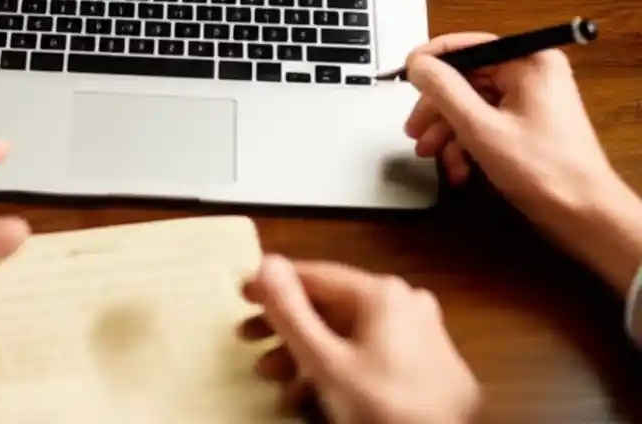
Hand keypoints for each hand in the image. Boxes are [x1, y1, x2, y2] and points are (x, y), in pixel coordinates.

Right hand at [243, 256, 479, 423]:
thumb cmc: (381, 409)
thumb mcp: (325, 363)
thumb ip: (290, 312)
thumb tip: (266, 263)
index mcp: (382, 294)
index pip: (313, 275)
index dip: (272, 286)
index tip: (239, 297)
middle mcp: (407, 303)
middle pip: (330, 307)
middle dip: (286, 329)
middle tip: (247, 342)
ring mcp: (423, 335)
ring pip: (350, 334)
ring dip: (306, 354)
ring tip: (273, 380)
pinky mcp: (430, 367)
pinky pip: (373, 355)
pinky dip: (339, 369)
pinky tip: (310, 396)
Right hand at [403, 33, 641, 294]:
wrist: (584, 214)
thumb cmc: (541, 169)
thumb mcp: (480, 127)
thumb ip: (443, 90)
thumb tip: (416, 64)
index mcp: (529, 62)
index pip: (468, 45)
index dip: (431, 61)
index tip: (402, 77)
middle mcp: (532, 73)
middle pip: (466, 78)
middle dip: (437, 108)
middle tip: (414, 130)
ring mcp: (531, 98)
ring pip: (472, 103)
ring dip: (448, 130)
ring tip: (430, 154)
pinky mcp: (527, 122)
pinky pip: (486, 121)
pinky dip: (467, 142)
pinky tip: (458, 168)